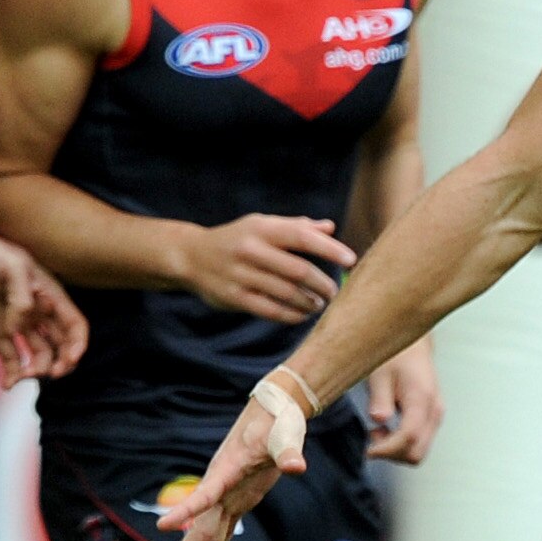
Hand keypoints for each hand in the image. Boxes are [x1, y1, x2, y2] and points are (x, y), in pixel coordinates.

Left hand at [0, 223, 87, 382]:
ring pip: (38, 355)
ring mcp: (16, 323)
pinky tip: (8, 384)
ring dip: (36, 370)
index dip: (77, 345)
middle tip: (49, 374)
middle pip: (60, 345)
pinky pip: (10, 357)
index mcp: (49, 295)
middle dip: (60, 363)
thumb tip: (19, 330)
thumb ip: (22, 298)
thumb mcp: (11, 267)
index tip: (68, 361)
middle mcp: (37, 312)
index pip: (74, 326)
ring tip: (22, 376)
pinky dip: (12, 374)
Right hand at [155, 388, 305, 540]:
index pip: (205, 494)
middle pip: (199, 526)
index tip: (162, 525)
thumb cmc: (278, 420)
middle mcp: (222, 485)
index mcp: (228, 469)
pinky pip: (220, 529)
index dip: (186, 510)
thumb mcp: (286, 434)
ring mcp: (228, 494)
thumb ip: (288, 451)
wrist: (274, 410)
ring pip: (206, 532)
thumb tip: (296, 466)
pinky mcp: (238, 499)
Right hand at [175, 214, 356, 321]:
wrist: (191, 256)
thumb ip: (296, 227)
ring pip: (286, 293)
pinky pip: (270, 310)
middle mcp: (251, 250)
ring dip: (309, 302)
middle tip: (334, 291)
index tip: (351, 260)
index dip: (329, 249)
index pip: (302, 236)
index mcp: (262, 228)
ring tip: (320, 304)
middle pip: (298, 270)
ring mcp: (241, 275)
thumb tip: (330, 228)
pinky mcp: (234, 297)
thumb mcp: (262, 225)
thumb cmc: (237, 238)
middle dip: (322, 284)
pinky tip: (302, 315)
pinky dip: (291, 315)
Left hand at [365, 338, 441, 461]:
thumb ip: (380, 398)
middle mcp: (434, 411)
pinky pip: (419, 443)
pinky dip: (401, 445)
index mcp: (422, 399)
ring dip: (395, 451)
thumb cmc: (396, 355)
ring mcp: (435, 416)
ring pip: (419, 452)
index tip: (368, 449)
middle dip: (391, 454)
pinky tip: (387, 430)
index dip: (386, 449)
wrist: (412, 345)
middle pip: (417, 452)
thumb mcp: (381, 373)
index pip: (409, 437)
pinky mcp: (431, 418)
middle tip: (371, 439)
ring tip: (377, 432)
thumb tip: (378, 420)